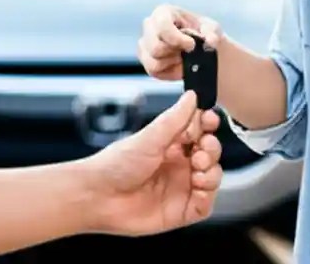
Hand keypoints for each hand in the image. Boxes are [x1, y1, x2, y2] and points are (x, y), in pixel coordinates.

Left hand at [81, 91, 223, 235]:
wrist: (96, 196)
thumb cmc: (115, 165)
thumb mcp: (149, 137)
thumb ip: (174, 119)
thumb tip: (192, 96)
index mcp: (169, 145)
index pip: (200, 132)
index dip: (208, 126)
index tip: (211, 119)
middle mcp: (177, 166)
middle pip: (210, 154)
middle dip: (212, 148)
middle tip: (202, 147)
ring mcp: (179, 189)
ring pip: (212, 179)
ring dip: (213, 171)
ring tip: (198, 167)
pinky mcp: (179, 212)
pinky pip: (204, 206)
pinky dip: (208, 197)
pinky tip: (199, 187)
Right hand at [138, 5, 223, 81]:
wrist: (198, 45)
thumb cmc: (202, 31)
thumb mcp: (211, 28)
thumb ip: (212, 33)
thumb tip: (211, 41)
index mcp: (163, 12)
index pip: (162, 26)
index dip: (177, 39)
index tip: (191, 45)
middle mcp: (149, 26)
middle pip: (156, 48)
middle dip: (175, 54)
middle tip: (188, 53)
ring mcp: (144, 43)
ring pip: (153, 63)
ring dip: (173, 64)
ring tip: (184, 58)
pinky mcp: (145, 59)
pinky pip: (154, 72)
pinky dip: (170, 72)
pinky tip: (179, 65)